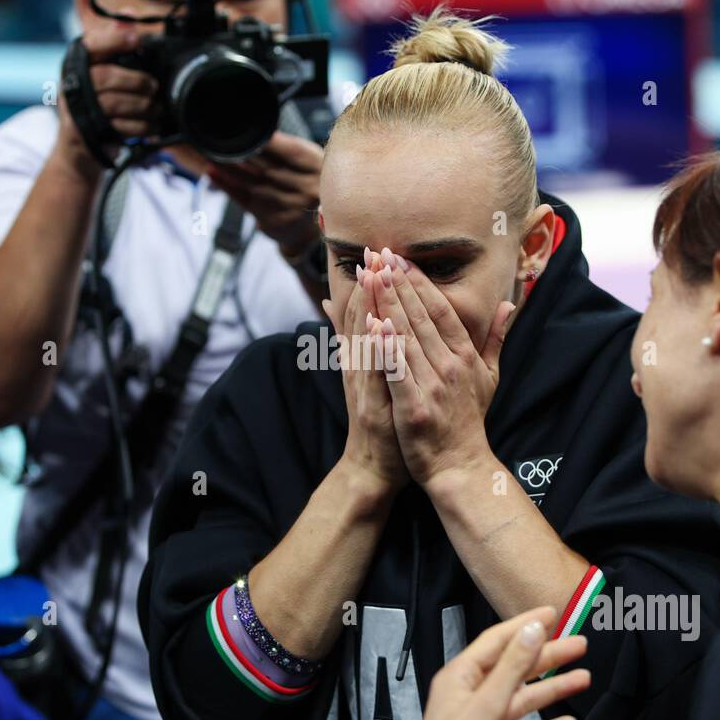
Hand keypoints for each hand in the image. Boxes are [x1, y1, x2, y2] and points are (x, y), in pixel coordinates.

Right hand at [55, 19, 159, 172]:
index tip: (137, 38)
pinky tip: (151, 126)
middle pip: (104, 76)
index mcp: (77, 63)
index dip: (114, 38)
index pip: (92, 44)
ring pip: (113, 103)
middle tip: (153, 87)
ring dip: (141, 106)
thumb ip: (113, 41)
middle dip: (136, 82)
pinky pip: (117, 128)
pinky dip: (140, 127)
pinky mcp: (84, 133)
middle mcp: (71, 83)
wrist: (79, 150)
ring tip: (155, 109)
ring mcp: (75, 110)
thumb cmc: (96, 104)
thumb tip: (129, 13)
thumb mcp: (101, 70)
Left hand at [207, 132, 321, 253]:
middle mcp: (308, 189)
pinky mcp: (275, 222)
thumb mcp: (308, 160)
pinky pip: (246, 201)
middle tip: (219, 141)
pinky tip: (213, 175)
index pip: (291, 151)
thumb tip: (253, 130)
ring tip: (210, 156)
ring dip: (229, 170)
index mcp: (318, 167)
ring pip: (253, 184)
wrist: (310, 229)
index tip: (243, 130)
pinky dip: (227, 186)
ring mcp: (291, 208)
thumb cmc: (305, 183)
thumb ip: (285, 148)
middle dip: (242, 153)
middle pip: (268, 168)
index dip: (267, 142)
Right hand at [324, 257, 408, 499]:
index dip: (369, 284)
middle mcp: (359, 370)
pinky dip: (375, 350)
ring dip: (366, 309)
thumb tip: (339, 311)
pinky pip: (374, 374)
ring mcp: (364, 388)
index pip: (364, 315)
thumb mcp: (369, 379)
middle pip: (360, 322)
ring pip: (363, 342)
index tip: (375, 252)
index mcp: (362, 361)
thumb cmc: (380, 422)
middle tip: (371, 251)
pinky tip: (380, 328)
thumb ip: (359, 344)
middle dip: (366, 286)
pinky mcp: (372, 407)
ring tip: (371, 277)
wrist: (373, 468)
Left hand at [363, 249, 514, 489]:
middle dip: (400, 283)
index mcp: (465, 356)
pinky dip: (386, 347)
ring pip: (407, 336)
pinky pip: (398, 371)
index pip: (441, 310)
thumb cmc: (469, 421)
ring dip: (389, 303)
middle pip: (421, 316)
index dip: (420, 283)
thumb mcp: (490, 377)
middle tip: (381, 253)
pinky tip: (373, 324)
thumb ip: (495, 338)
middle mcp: (450, 365)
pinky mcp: (415, 406)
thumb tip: (509, 304)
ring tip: (373, 275)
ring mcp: (432, 385)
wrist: (460, 467)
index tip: (401, 258)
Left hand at [405, 607, 589, 719]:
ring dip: (552, 689)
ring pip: (523, 699)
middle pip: (515, 668)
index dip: (525, 625)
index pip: (497, 640)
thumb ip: (513, 665)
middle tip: (577, 645)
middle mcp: (472, 695)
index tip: (550, 614)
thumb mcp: (487, 701)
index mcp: (461, 676)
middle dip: (548, 656)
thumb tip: (531, 630)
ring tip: (582, 679)